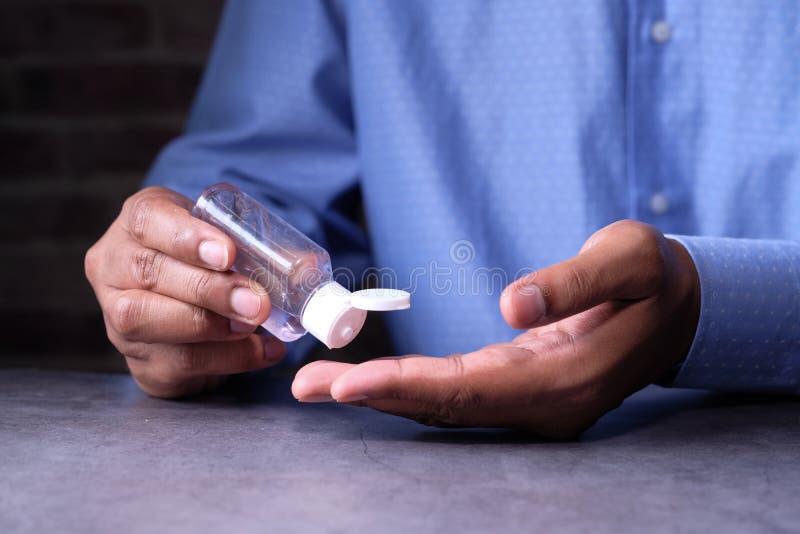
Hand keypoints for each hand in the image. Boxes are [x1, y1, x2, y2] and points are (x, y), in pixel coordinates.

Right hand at [85, 186, 283, 397]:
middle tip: (257, 301)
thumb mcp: (221, 238)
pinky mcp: (141, 361)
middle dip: (209, 289)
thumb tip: (302, 266)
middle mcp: (114, 267)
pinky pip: (178, 363)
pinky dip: (228, 358)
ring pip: (149, 321)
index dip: (187, 237)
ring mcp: (118, 319)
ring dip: (213, 327)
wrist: (187, 309)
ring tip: (256, 327)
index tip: (227, 254)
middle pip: (149, 272)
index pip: (147, 220)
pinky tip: (262, 351)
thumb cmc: (208, 264)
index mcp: (137, 225)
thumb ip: (249, 245)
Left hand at [292, 220, 699, 437]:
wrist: (676, 306)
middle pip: (446, 406)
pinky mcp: (520, 386)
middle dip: (375, 396)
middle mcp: (543, 405)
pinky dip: (409, 386)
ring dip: (382, 394)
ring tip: (318, 385)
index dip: (409, 387)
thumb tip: (513, 305)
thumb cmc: (651, 276)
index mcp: (566, 378)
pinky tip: (370, 379)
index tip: (350, 383)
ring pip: (445, 404)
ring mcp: (531, 403)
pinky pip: (456, 392)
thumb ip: (573, 282)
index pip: (473, 389)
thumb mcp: (627, 259)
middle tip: (307, 387)